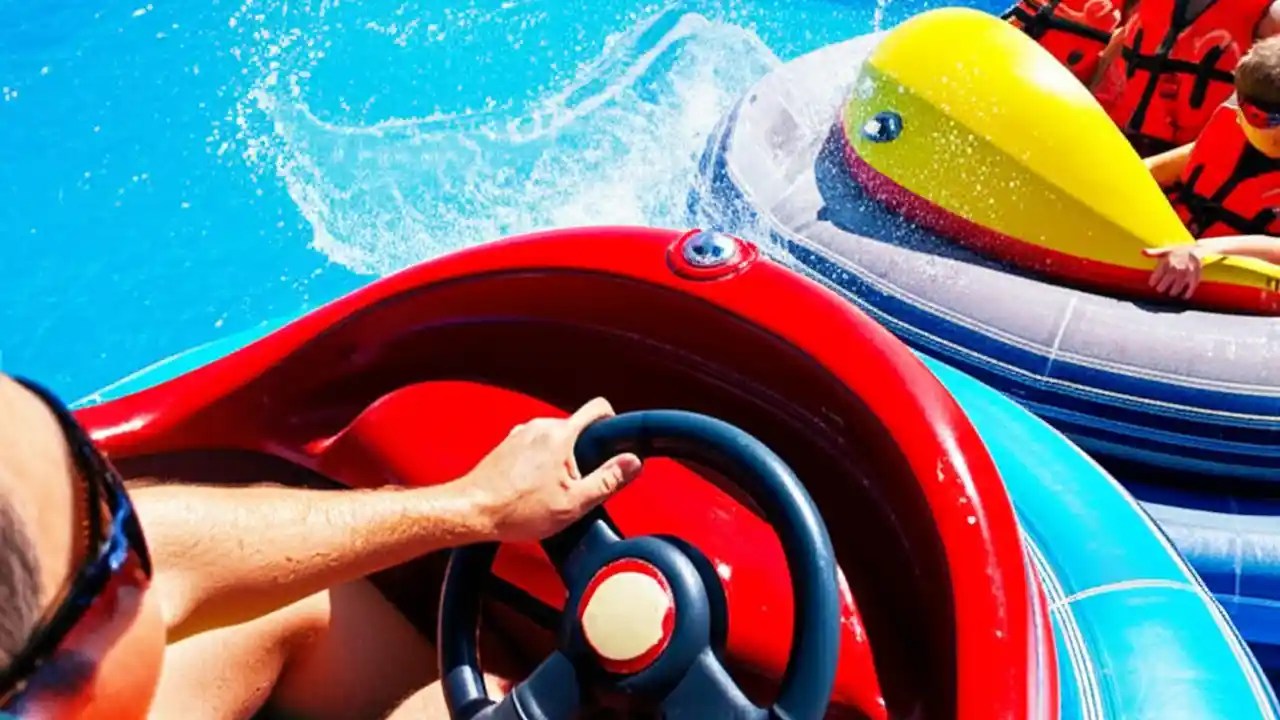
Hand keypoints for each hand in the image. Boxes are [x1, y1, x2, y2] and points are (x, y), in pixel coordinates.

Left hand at [459, 397, 642, 542]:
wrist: (470, 512)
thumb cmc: (515, 509)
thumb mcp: (573, 503)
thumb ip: (608, 480)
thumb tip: (632, 463)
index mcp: (560, 435)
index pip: (597, 409)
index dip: (614, 423)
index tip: (617, 442)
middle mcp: (539, 427)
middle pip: (576, 430)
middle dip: (585, 454)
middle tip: (580, 485)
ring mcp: (520, 435)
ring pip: (555, 440)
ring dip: (561, 461)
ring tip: (554, 492)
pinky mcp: (507, 447)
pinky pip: (535, 448)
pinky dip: (541, 464)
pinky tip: (535, 491)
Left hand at [1143, 244, 1204, 298]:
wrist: (1196, 250)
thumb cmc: (1178, 252)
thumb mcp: (1165, 250)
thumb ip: (1153, 253)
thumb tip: (1142, 252)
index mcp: (1168, 261)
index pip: (1159, 272)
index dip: (1154, 279)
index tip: (1151, 284)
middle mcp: (1177, 267)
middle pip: (1168, 279)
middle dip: (1163, 286)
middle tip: (1159, 290)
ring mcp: (1186, 271)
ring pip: (1179, 284)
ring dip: (1174, 290)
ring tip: (1171, 293)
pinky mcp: (1195, 275)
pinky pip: (1192, 285)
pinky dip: (1189, 292)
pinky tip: (1185, 297)